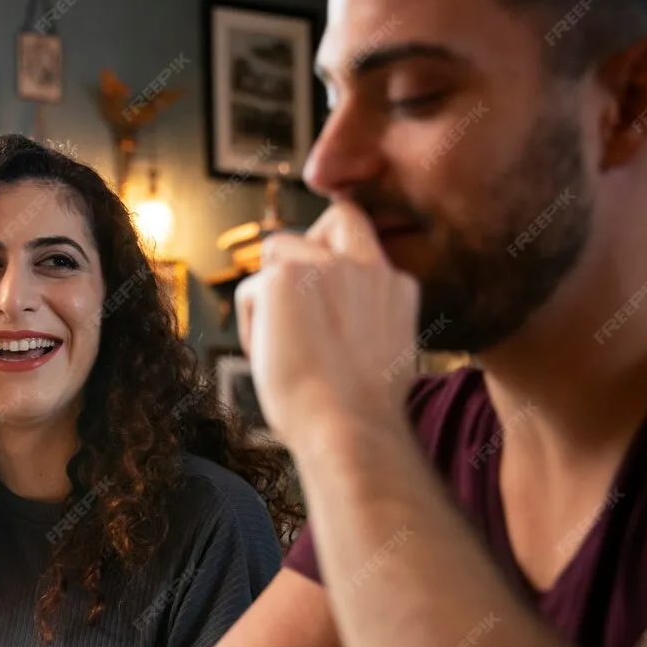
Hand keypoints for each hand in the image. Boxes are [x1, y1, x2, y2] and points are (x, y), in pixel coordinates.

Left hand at [233, 201, 420, 451]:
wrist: (348, 430)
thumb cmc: (356, 414)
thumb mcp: (378, 350)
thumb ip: (361, 312)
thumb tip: (325, 309)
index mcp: (395, 287)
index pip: (365, 234)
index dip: (335, 245)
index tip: (319, 280)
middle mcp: (368, 267)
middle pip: (336, 216)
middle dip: (309, 244)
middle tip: (291, 299)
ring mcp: (329, 266)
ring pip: (280, 249)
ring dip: (270, 290)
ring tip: (281, 342)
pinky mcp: (287, 276)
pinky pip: (252, 288)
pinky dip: (252, 324)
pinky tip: (269, 356)